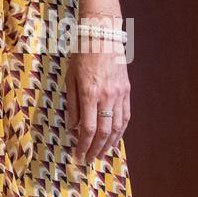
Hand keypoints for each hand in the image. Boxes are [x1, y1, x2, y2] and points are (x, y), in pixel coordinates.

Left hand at [65, 38, 130, 164]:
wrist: (102, 36)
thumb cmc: (81, 55)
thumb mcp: (70, 78)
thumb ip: (72, 104)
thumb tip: (72, 126)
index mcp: (90, 93)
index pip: (88, 128)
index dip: (83, 145)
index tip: (78, 155)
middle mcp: (107, 96)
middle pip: (104, 132)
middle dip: (96, 149)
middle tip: (88, 160)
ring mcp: (120, 94)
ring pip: (117, 127)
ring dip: (109, 144)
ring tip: (101, 154)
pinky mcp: (127, 91)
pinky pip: (125, 116)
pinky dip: (120, 131)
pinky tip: (115, 138)